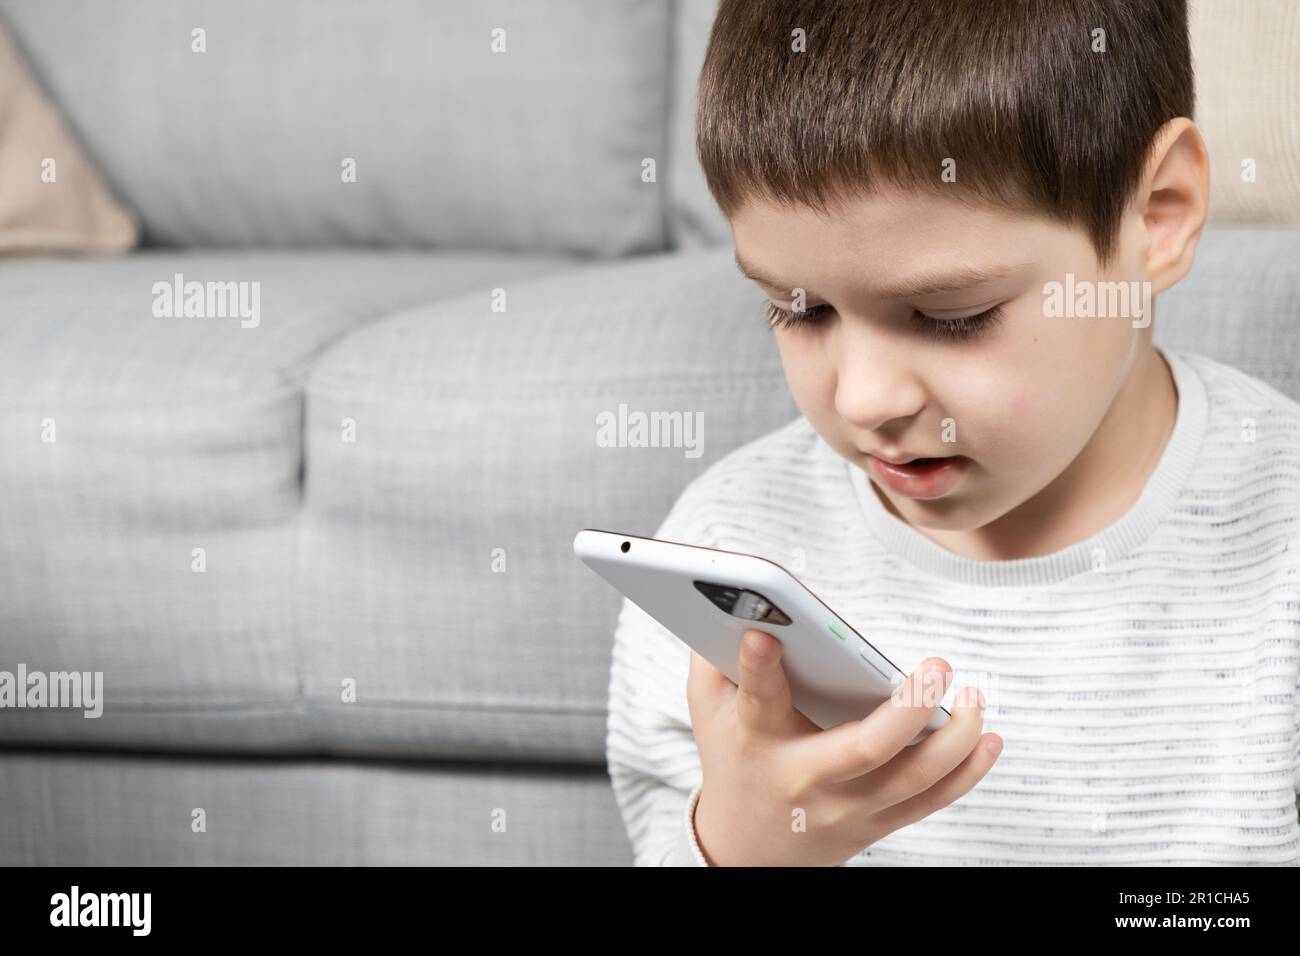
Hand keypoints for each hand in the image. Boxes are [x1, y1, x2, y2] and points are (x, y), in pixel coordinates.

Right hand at [688, 628, 1000, 865]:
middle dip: (908, 709)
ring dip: (955, 738)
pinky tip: (988, 737)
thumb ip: (714, 653)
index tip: (763, 631)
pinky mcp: (879, 821)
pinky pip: (933, 800)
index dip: (758, 666)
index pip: (760, 701)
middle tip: (939, 664)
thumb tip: (736, 595)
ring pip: (913, 778)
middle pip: (865, 750)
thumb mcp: (708, 709)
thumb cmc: (733, 757)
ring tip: (973, 695)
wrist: (747, 848)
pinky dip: (968, 771)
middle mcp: (808, 778)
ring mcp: (849, 805)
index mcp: (759, 741)